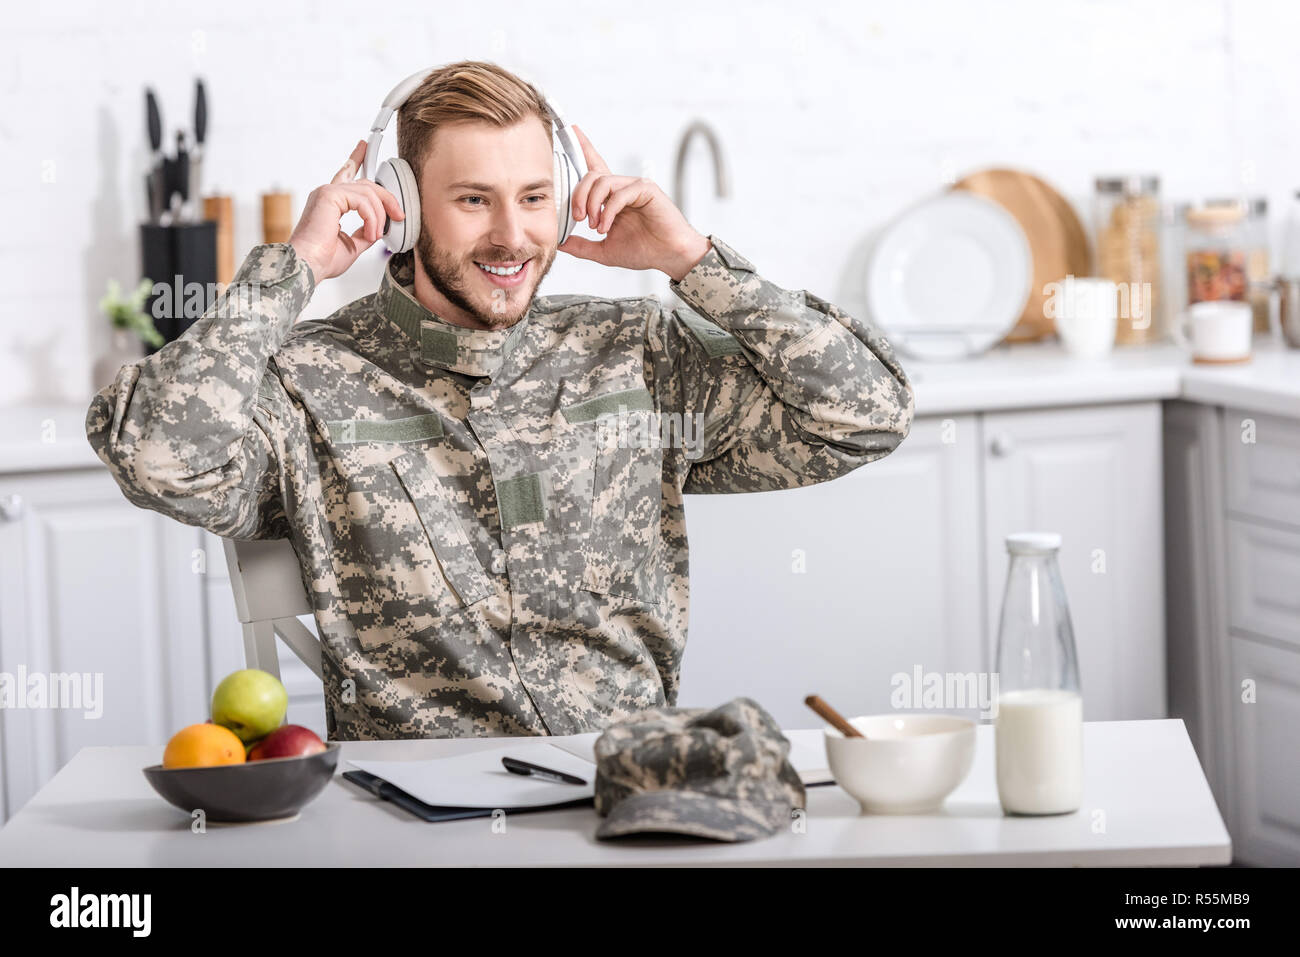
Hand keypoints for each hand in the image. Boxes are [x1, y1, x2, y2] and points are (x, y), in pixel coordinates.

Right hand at [288, 139, 404, 283]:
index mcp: (330, 203)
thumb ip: (364, 232)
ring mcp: (327, 192)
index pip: (345, 174)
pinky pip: (363, 201)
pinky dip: (372, 219)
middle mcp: (327, 194)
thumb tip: (378, 229)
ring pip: (368, 192)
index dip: (356, 159)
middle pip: (366, 184)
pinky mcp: (329, 195)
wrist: (308, 266)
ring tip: (375, 235)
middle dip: (386, 198)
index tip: (364, 146)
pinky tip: (370, 233)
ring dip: (378, 216)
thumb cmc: (322, 260)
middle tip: (399, 215)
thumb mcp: (353, 245)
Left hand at [558, 126, 710, 281]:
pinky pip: (619, 193)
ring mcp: (634, 186)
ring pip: (602, 182)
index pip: (594, 168)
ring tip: (595, 226)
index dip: (583, 148)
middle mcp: (622, 188)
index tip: (572, 130)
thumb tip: (560, 243)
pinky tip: (606, 226)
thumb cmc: (644, 251)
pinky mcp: (646, 189)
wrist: (670, 256)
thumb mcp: (604, 251)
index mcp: (612, 198)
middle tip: (578, 218)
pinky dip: (609, 211)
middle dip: (578, 196)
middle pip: (590, 176)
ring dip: (592, 204)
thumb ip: (581, 246)